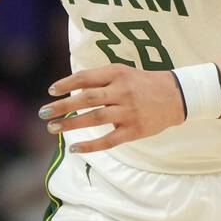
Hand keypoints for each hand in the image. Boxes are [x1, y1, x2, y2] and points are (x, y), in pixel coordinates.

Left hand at [37, 64, 186, 153]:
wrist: (177, 95)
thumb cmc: (143, 83)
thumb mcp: (123, 72)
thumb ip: (100, 79)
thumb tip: (72, 90)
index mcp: (117, 74)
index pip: (86, 77)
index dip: (66, 84)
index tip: (51, 91)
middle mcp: (122, 91)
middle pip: (87, 98)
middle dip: (62, 106)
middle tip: (44, 113)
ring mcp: (129, 111)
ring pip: (95, 118)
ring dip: (71, 124)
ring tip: (53, 128)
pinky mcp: (135, 130)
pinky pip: (109, 140)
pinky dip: (90, 145)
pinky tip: (74, 147)